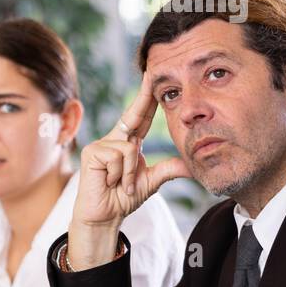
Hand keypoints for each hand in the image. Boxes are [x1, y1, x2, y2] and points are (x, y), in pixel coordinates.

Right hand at [68, 86, 187, 268]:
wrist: (104, 217)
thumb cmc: (122, 198)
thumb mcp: (151, 181)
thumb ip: (169, 169)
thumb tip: (192, 164)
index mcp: (128, 142)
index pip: (141, 115)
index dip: (148, 96)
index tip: (154, 76)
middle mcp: (114, 139)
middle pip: (134, 114)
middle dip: (145, 94)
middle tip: (154, 70)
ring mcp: (101, 144)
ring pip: (131, 148)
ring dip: (132, 173)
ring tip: (124, 185)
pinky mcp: (93, 153)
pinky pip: (120, 156)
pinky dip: (122, 174)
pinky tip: (111, 183)